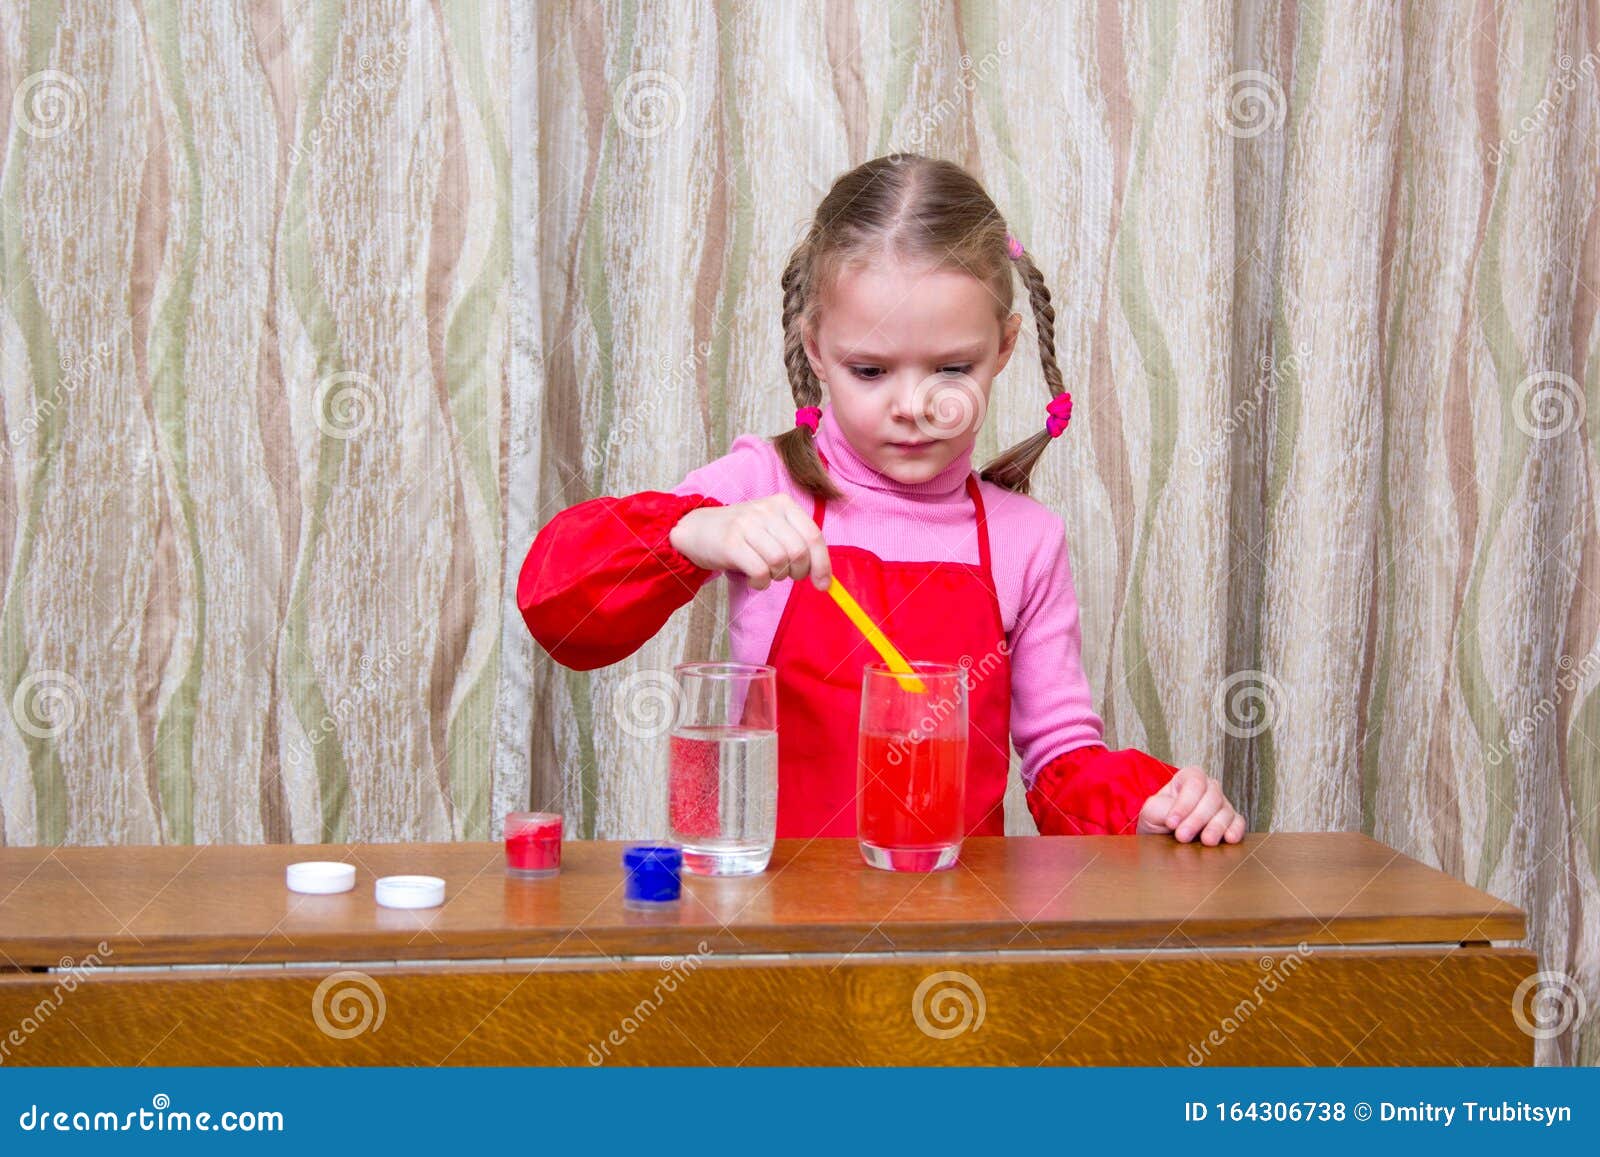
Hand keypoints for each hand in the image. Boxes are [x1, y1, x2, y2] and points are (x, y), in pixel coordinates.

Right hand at [669, 494, 831, 590]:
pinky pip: (759, 572)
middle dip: (798, 573)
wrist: (695, 529)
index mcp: (782, 504)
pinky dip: (760, 583)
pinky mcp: (731, 543)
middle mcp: (766, 510)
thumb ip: (798, 544)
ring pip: (779, 562)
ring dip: (776, 577)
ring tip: (766, 574)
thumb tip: (825, 578)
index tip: (823, 585)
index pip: (813, 535)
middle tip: (786, 576)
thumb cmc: (741, 534)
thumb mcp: (771, 528)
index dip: (822, 564)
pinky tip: (753, 579)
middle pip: (798, 551)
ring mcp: (747, 525)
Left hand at [1136, 766, 1245, 843]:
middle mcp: (1210, 788)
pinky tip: (1229, 838)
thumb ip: (1162, 809)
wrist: (1163, 834)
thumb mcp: (1152, 810)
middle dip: (1197, 819)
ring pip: (1226, 811)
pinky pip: (1238, 823)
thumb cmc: (1159, 817)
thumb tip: (1176, 820)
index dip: (1184, 804)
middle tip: (1182, 836)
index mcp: (1190, 777)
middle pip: (1212, 797)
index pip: (1194, 784)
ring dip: (1215, 827)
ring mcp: (1223, 804)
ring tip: (1205, 841)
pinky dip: (1235, 830)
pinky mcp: (1231, 821)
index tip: (1171, 822)